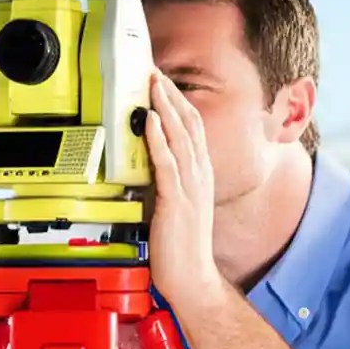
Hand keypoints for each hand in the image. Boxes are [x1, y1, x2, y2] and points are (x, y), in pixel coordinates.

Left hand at [144, 71, 224, 307]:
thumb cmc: (181, 245)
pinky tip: (151, 121)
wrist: (192, 277)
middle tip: (155, 71)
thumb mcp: (175, 202)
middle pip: (189, 124)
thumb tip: (148, 158)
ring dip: (165, 108)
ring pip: (180, 137)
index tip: (163, 82)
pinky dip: (159, 139)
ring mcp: (191, 187)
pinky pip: (168, 163)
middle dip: (171, 94)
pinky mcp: (177, 200)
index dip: (179, 102)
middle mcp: (200, 175)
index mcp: (201, 174)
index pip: (193, 128)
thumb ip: (167, 179)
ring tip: (153, 84)